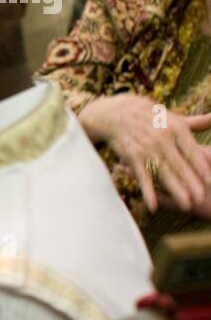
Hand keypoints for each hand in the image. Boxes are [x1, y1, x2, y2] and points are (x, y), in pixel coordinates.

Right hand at [80, 93, 210, 211]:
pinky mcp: (132, 157)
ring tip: (186, 204)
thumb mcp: (173, 117)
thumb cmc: (150, 116)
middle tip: (202, 198)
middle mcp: (162, 139)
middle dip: (192, 183)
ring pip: (164, 173)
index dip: (202, 167)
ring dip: (175, 190)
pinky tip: (153, 206)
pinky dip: (148, 192)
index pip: (192, 152)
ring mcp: (147, 149)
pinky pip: (142, 177)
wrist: (118, 113)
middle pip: (180, 165)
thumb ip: (196, 122)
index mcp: (176, 129)